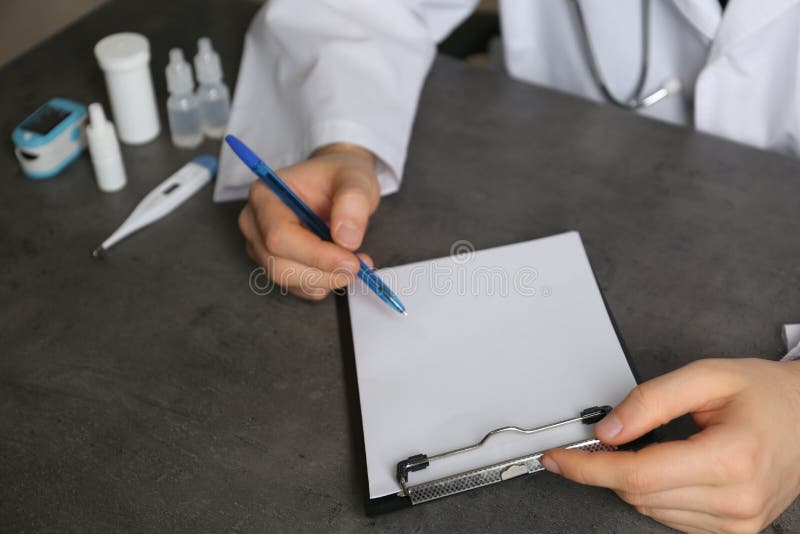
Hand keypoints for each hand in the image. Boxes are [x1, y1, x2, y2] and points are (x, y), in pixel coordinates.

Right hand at [238, 143, 379, 299]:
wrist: (338, 184)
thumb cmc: (339, 176)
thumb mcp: (355, 178)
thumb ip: (353, 202)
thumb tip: (346, 239)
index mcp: (265, 195)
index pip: (278, 236)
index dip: (315, 254)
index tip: (350, 260)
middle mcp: (255, 222)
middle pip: (278, 264)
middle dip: (323, 272)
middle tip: (359, 265)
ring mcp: (261, 246)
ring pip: (287, 279)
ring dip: (326, 279)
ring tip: (354, 261)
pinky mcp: (276, 263)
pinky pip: (297, 287)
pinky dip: (323, 284)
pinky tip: (340, 266)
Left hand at [542, 358, 799, 532]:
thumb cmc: (764, 394)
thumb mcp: (706, 377)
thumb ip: (651, 400)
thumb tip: (608, 430)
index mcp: (732, 458)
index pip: (637, 474)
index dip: (588, 467)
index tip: (557, 459)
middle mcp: (737, 499)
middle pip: (638, 493)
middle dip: (606, 466)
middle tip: (601, 438)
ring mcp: (738, 522)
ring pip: (649, 508)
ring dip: (631, 479)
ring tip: (654, 445)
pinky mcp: (735, 532)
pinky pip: (669, 518)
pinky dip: (654, 493)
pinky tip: (669, 467)